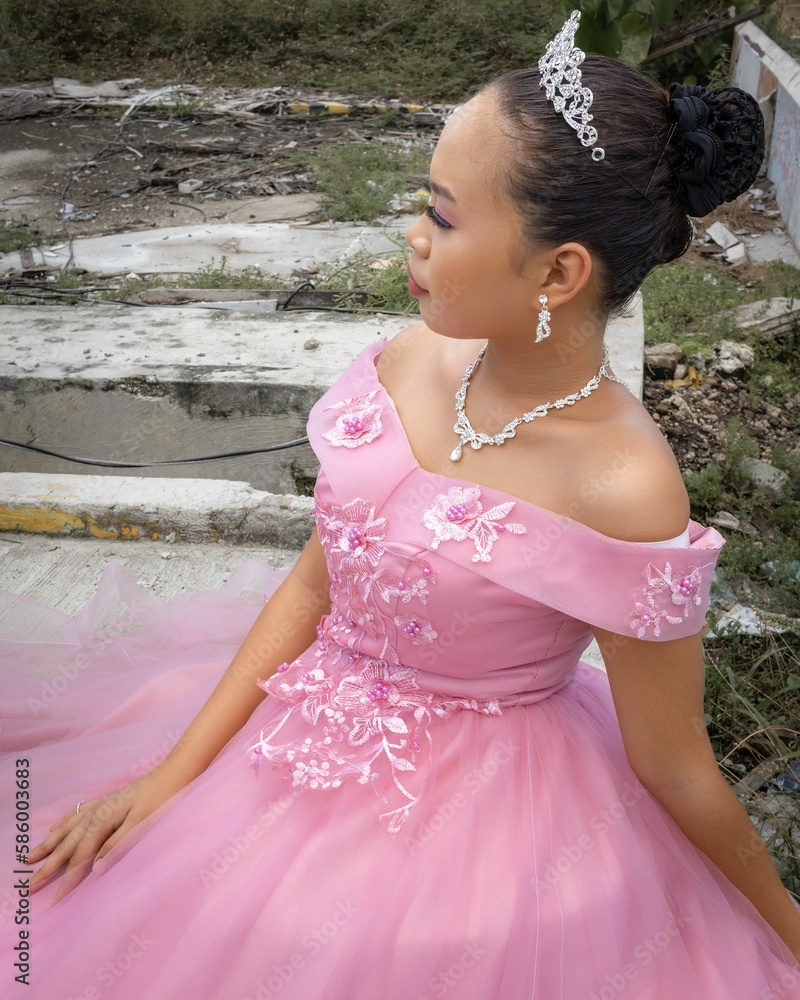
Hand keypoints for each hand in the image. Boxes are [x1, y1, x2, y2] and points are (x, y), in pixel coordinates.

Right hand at [27, 771, 180, 901]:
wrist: (173, 774)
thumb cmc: (162, 800)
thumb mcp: (143, 824)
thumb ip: (118, 845)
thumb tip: (94, 868)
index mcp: (104, 820)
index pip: (81, 856)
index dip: (67, 879)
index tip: (54, 899)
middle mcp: (96, 812)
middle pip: (67, 843)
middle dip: (47, 865)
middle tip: (29, 886)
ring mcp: (99, 805)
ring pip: (66, 828)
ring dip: (48, 844)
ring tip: (30, 858)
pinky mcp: (106, 801)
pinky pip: (76, 814)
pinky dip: (62, 823)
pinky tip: (53, 828)